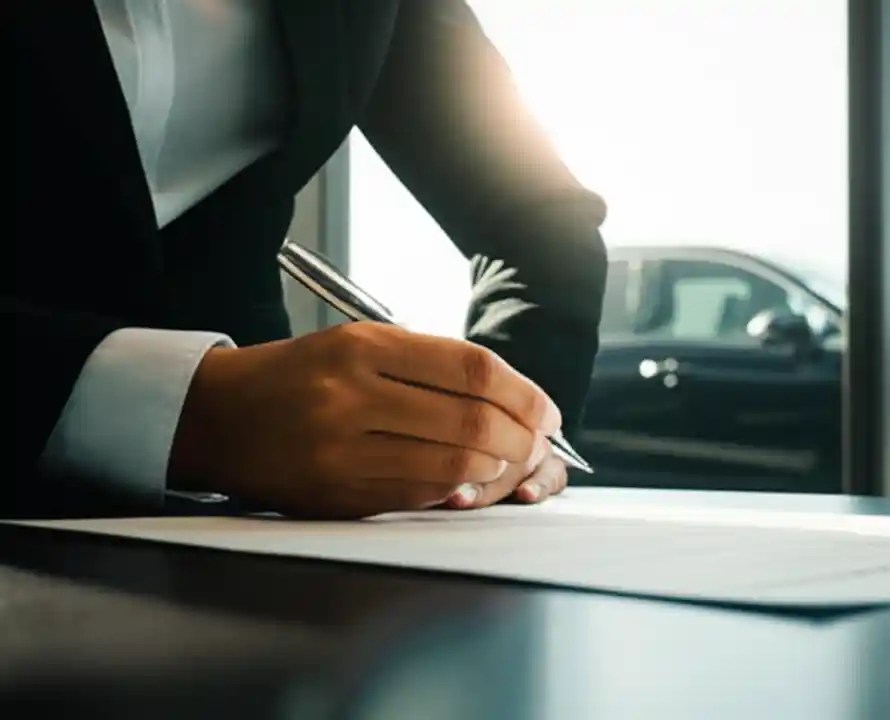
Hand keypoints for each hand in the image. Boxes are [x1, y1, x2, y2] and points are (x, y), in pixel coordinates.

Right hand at [169, 322, 560, 518]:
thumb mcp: (359, 345)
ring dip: (495, 469)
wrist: (218, 417)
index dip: (524, 394)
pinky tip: (467, 482)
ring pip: (452, 466)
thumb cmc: (302, 376)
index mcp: (364, 348)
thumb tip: (514, 398)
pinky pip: (419, 496)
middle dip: (520, 438)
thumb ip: (431, 365)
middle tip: (537, 443)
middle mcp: (352, 396)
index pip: (472, 370)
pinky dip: (455, 490)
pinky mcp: (336, 495)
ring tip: (508, 462)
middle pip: (471, 422)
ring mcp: (342, 450)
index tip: (547, 411)